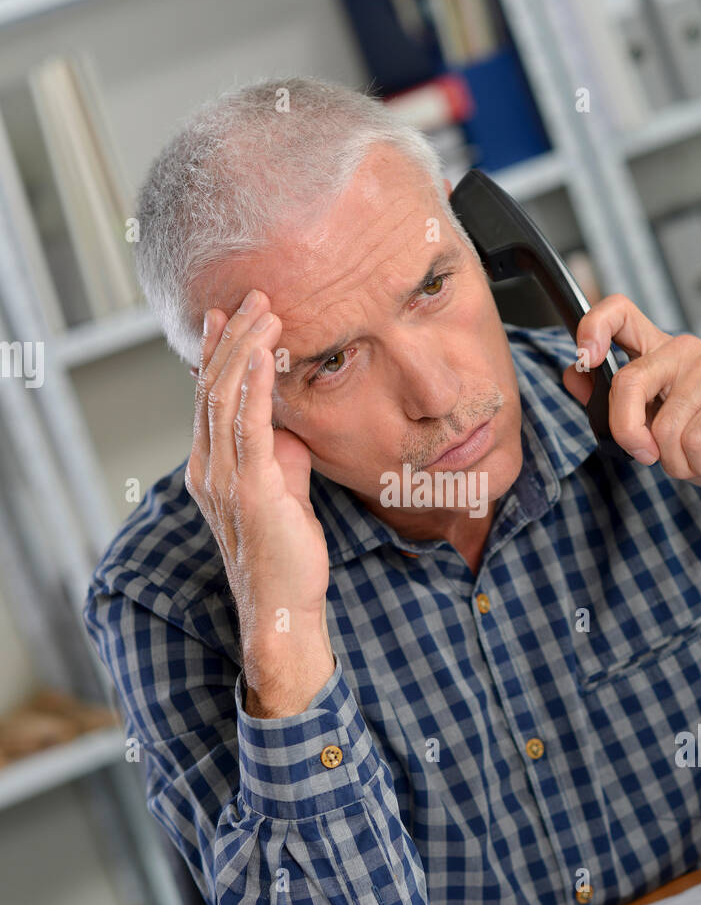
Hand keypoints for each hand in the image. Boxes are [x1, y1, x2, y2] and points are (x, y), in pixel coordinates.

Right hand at [185, 290, 333, 700]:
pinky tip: (269, 353)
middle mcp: (207, 468)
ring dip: (247, 348)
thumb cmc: (285, 554)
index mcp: (209, 467)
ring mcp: (225, 478)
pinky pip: (250, 425)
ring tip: (266, 310)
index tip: (226, 312)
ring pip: (226, 397)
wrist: (283, 608)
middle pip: (211, 386)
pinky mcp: (251, 488)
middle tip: (253, 295)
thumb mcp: (282, 489)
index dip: (215, 351)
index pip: (207, 396)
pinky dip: (258, 383)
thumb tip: (290, 420)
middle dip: (232, 336)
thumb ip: (280, 452)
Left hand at [561, 294, 700, 529]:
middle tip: (647, 454)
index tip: (585, 358)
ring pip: (662, 429)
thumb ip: (615, 401)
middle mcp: (684, 353)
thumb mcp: (654, 427)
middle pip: (627, 383)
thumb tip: (574, 374)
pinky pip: (694, 441)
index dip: (592, 327)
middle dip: (628, 432)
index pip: (619, 313)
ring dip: (678, 461)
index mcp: (660, 354)